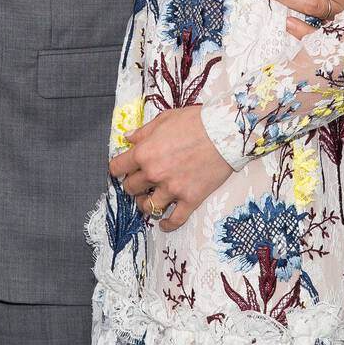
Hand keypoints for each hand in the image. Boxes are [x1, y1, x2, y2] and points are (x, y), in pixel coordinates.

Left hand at [108, 105, 232, 231]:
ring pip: (148, 207)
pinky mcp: (190, 199)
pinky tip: (164, 224)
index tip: (123, 169)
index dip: (118, 169)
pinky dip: (167, 224)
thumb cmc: (195, 121)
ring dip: (145, 204)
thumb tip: (128, 138)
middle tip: (140, 182)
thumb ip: (144, 131)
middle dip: (133, 184)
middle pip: (130, 188)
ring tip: (149, 200)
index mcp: (144, 153)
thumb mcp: (164, 119)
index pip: (117, 168)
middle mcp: (154, 173)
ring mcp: (172, 189)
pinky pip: (175, 220)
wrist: (226, 132)